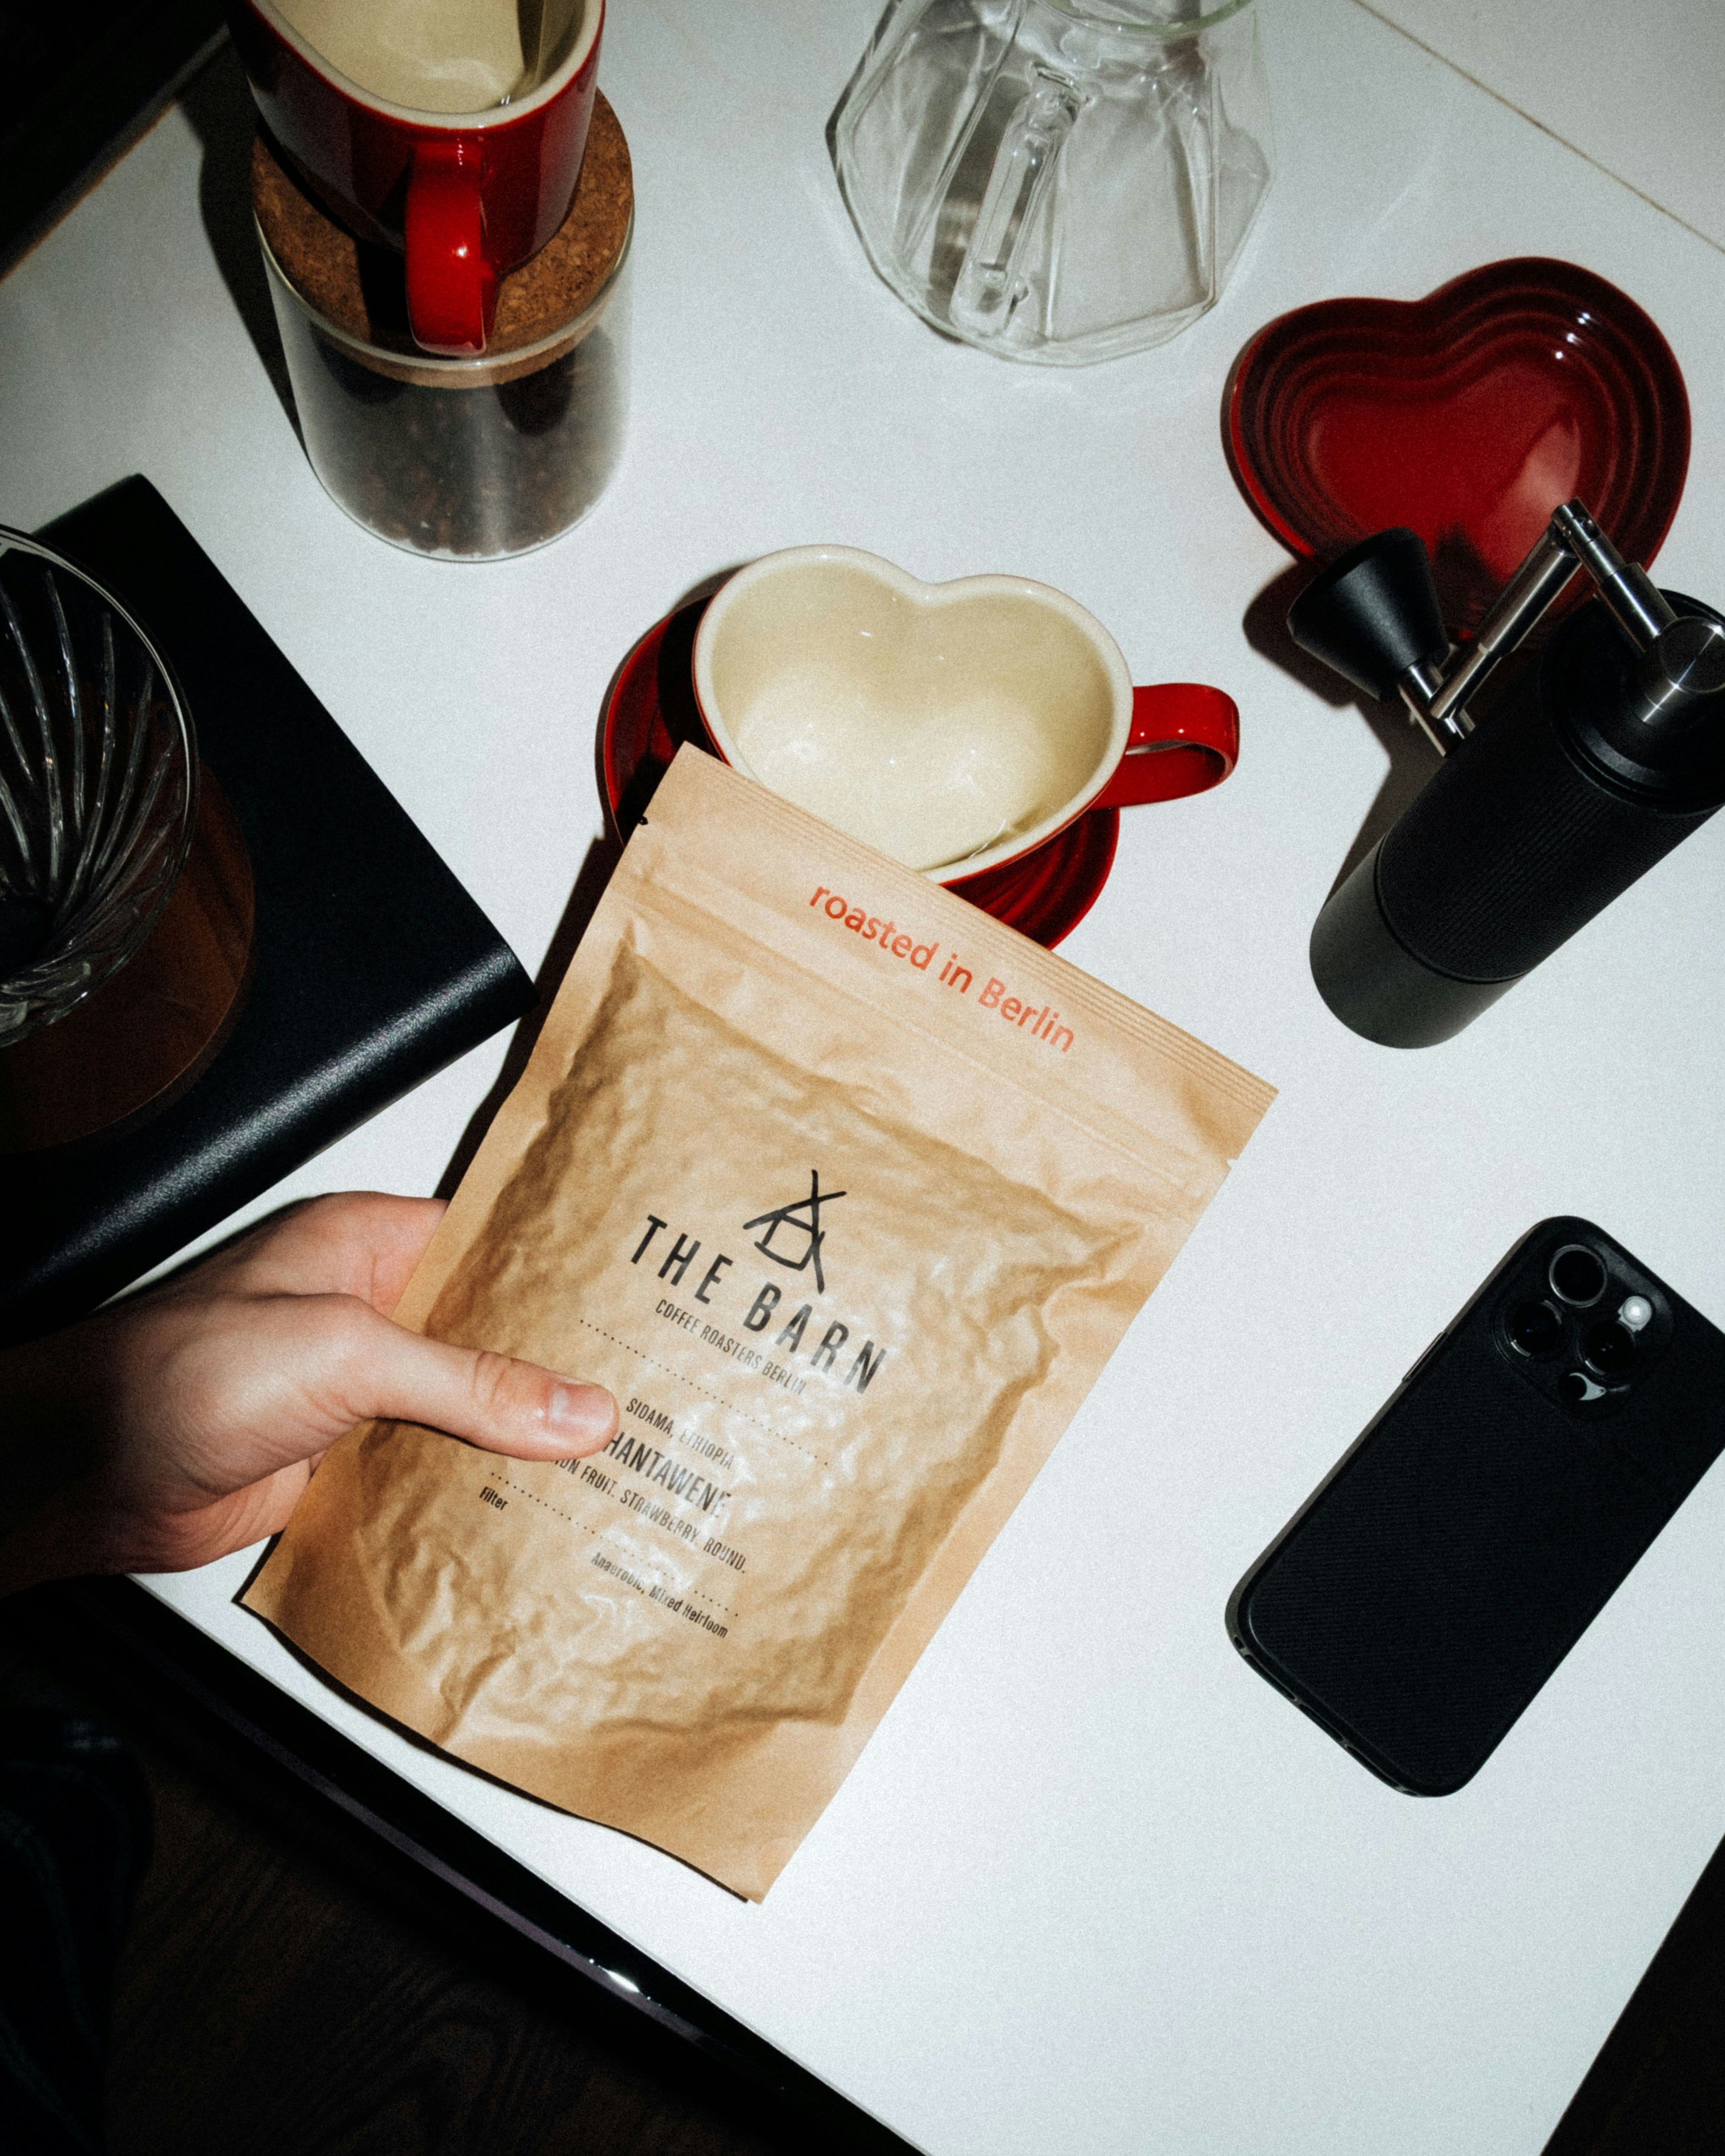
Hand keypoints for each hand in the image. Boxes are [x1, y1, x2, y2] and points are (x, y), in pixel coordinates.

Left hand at [0, 1193, 617, 1592]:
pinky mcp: (339, 1458)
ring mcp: (351, 1388)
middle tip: (645, 1391)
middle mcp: (363, 1311)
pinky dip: (475, 1490)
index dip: (563, 1269)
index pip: (492, 1242)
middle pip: (487, 1334)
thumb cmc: (175, 1371)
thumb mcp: (346, 1352)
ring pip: (463, 1409)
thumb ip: (469, 1381)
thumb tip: (575, 1407)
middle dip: (557, 1367)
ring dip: (520, 1438)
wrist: (81, 1470)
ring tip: (612, 1457)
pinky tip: (532, 1507)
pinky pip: (428, 1468)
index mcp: (365, 1245)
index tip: (639, 1298)